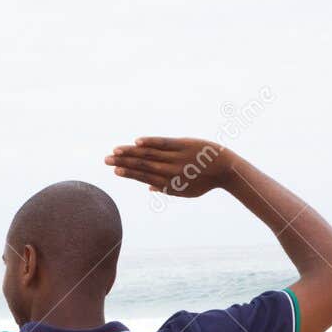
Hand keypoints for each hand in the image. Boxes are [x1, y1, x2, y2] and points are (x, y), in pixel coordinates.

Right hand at [105, 137, 234, 199]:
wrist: (225, 170)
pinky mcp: (184, 145)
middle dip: (123, 162)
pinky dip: (150, 142)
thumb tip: (148, 187)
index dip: (129, 174)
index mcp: (170, 184)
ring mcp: (177, 158)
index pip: (145, 178)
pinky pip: (164, 143)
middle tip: (106, 159)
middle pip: (143, 166)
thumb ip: (166, 188)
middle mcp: (171, 171)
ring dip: (131, 152)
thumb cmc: (204, 181)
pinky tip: (137, 141)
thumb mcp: (185, 190)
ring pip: (150, 154)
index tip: (115, 170)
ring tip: (116, 150)